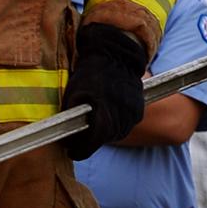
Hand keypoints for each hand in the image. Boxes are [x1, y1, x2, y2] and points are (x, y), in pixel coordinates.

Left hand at [62, 23, 149, 160]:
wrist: (115, 55)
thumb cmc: (90, 72)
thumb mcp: (74, 92)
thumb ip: (72, 115)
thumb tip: (67, 134)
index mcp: (106, 107)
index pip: (96, 139)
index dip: (82, 149)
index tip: (72, 152)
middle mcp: (124, 111)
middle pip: (107, 138)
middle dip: (90, 143)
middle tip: (76, 142)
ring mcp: (134, 110)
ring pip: (117, 133)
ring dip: (103, 135)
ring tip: (89, 131)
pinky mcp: (139, 108)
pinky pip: (126, 125)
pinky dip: (114, 127)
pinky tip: (103, 121)